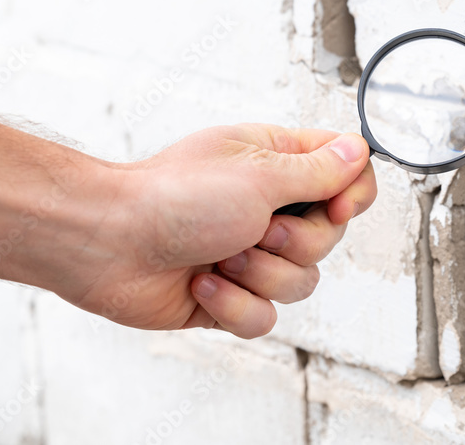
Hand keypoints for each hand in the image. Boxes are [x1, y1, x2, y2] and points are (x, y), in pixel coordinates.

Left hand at [64, 124, 376, 337]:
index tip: (336, 206)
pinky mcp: (231, 295)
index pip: (346, 173)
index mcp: (277, 162)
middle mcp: (267, 206)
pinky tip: (203, 283)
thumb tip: (357, 149)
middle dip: (295, 242)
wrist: (107, 243)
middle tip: (257, 228)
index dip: (352, 193)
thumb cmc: (171, 195)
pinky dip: (235, 304)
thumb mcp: (260, 174)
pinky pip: (266, 316)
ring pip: (302, 281)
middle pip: (329, 236)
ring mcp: (249, 252)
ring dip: (260, 274)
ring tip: (220, 255)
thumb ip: (319, 169)